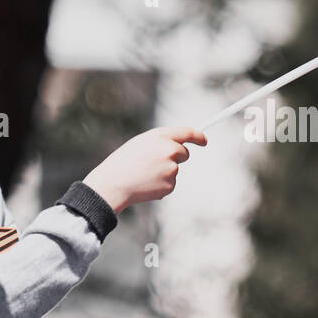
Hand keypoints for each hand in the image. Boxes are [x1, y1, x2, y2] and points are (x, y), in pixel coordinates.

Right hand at [82, 126, 206, 213]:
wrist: (114, 183)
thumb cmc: (124, 162)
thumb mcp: (141, 143)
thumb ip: (160, 142)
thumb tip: (177, 146)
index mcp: (160, 136)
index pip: (188, 133)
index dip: (198, 136)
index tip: (203, 140)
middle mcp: (169, 150)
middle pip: (184, 153)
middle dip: (175, 157)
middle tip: (156, 162)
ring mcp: (171, 168)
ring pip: (175, 170)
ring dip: (164, 172)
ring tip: (144, 174)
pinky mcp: (170, 185)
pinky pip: (170, 183)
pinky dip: (160, 184)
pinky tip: (146, 184)